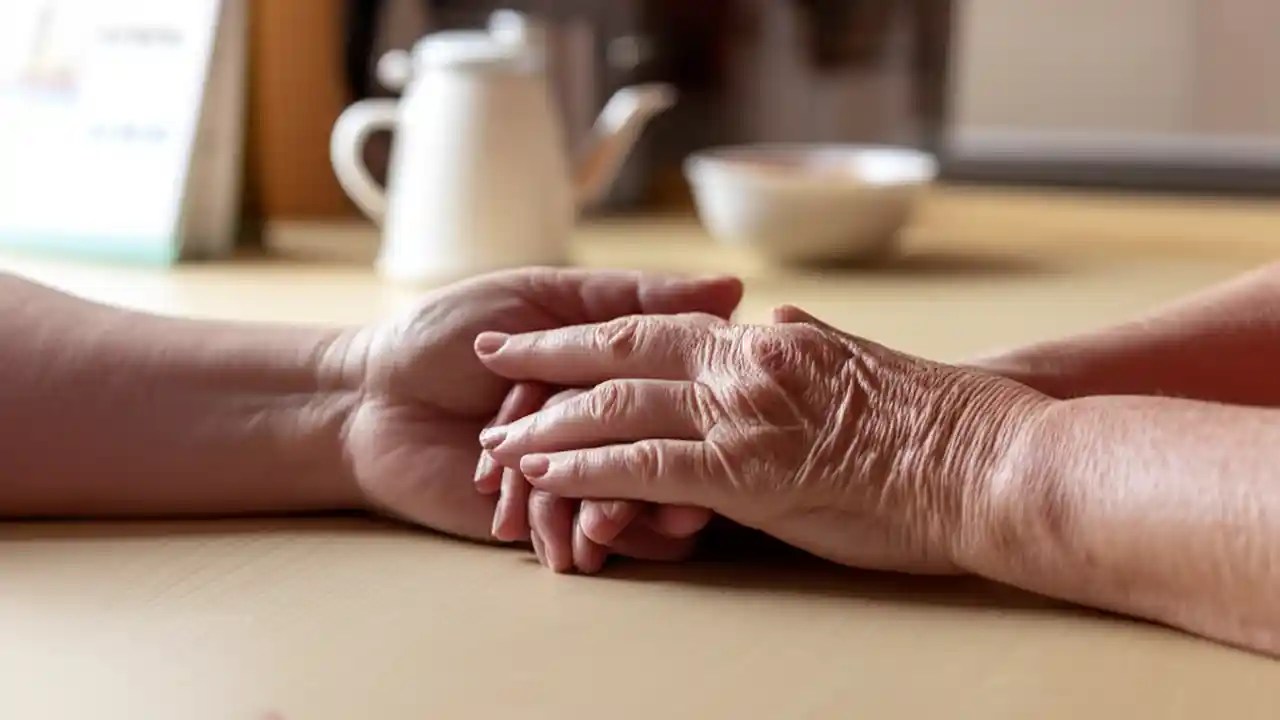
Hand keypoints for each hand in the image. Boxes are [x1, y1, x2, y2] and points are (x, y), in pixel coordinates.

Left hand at [330, 269, 741, 539]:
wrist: (367, 399)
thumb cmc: (444, 336)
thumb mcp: (538, 295)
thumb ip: (626, 300)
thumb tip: (728, 289)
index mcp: (611, 368)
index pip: (668, 391)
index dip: (694, 411)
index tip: (727, 426)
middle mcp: (597, 421)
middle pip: (646, 454)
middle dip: (657, 484)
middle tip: (678, 512)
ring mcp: (568, 471)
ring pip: (612, 500)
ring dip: (611, 520)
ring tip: (601, 536)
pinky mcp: (536, 515)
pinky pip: (569, 532)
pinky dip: (568, 539)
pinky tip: (571, 552)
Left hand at [475, 306, 1046, 573]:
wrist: (993, 462)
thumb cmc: (943, 425)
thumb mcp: (864, 362)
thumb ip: (806, 339)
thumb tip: (773, 318)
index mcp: (769, 342)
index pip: (661, 323)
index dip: (597, 325)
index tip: (550, 328)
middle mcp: (745, 364)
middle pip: (621, 348)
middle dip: (548, 354)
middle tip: (489, 354)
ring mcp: (742, 415)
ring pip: (618, 406)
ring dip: (550, 422)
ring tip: (496, 434)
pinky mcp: (746, 472)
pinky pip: (643, 466)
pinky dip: (585, 468)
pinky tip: (541, 475)